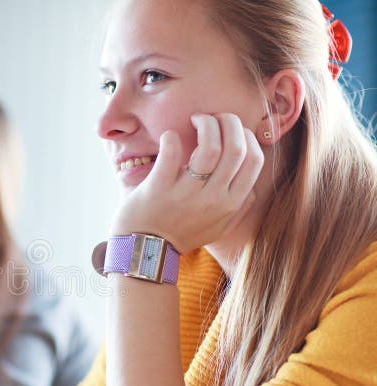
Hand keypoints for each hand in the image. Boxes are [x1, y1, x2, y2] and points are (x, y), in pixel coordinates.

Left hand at [111, 113, 263, 253]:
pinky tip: (169, 136)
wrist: (145, 252)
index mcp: (230, 204)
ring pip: (211, 147)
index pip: (254, 160)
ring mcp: (186, 194)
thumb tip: (252, 191)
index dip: (246, 137)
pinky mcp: (159, 189)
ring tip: (195, 120)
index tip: (231, 131)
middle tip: (213, 119)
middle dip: (228, 123)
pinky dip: (172, 137)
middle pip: (236, 148)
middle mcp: (213, 199)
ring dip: (206, 124)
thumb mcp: (217, 229)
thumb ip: (237, 211)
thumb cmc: (179, 236)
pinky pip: (172, 153)